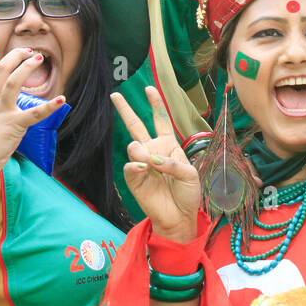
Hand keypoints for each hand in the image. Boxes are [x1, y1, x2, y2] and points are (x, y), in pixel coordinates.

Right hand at [0, 48, 65, 183]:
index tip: (4, 66)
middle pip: (0, 70)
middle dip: (14, 57)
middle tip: (28, 51)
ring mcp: (2, 111)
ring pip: (13, 82)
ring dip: (26, 67)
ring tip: (38, 58)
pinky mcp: (13, 124)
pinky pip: (34, 113)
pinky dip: (50, 106)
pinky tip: (62, 100)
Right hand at [112, 87, 200, 241]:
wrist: (179, 217)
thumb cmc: (187, 194)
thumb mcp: (190, 174)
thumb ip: (172, 162)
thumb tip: (149, 159)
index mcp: (170, 145)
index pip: (161, 120)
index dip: (156, 104)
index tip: (149, 89)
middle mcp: (154, 151)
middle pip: (137, 126)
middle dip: (126, 110)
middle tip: (115, 95)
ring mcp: (142, 164)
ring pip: (134, 146)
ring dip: (142, 151)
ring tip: (150, 163)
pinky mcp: (134, 178)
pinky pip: (131, 165)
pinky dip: (138, 165)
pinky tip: (144, 168)